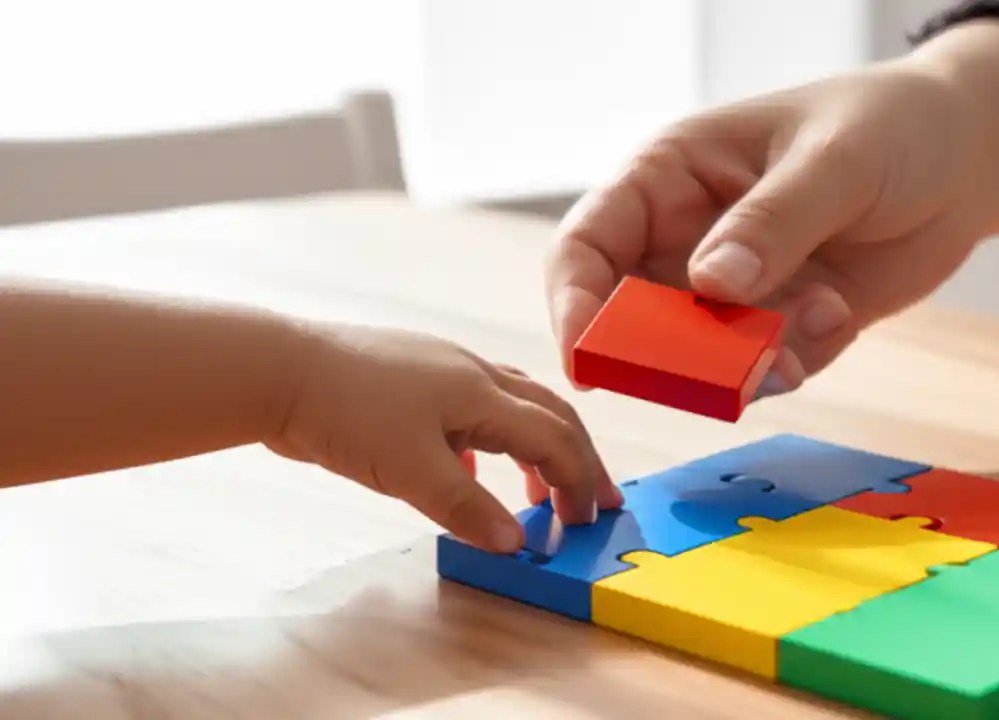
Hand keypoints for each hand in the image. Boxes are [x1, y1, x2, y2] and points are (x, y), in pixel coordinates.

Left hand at [264, 320, 622, 553]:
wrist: (278, 370)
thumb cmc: (346, 413)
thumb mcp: (410, 470)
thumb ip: (466, 506)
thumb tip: (517, 543)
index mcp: (482, 391)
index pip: (554, 435)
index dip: (579, 479)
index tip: (586, 522)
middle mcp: (473, 373)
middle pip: (548, 413)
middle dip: (578, 458)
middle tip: (596, 501)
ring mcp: (442, 370)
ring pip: (513, 406)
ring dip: (537, 449)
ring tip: (541, 492)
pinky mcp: (412, 379)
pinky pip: (473, 408)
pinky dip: (491, 442)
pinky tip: (471, 469)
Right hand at [544, 21, 998, 395]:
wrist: (964, 162)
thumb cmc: (890, 127)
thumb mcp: (836, 161)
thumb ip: (773, 221)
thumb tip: (710, 284)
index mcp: (670, 177)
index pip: (587, 245)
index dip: (575, 303)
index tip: (590, 357)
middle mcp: (686, 240)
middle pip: (631, 321)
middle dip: (671, 355)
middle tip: (729, 361)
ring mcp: (731, 292)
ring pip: (695, 361)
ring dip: (744, 364)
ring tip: (813, 322)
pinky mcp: (776, 329)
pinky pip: (757, 374)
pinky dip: (792, 365)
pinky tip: (836, 315)